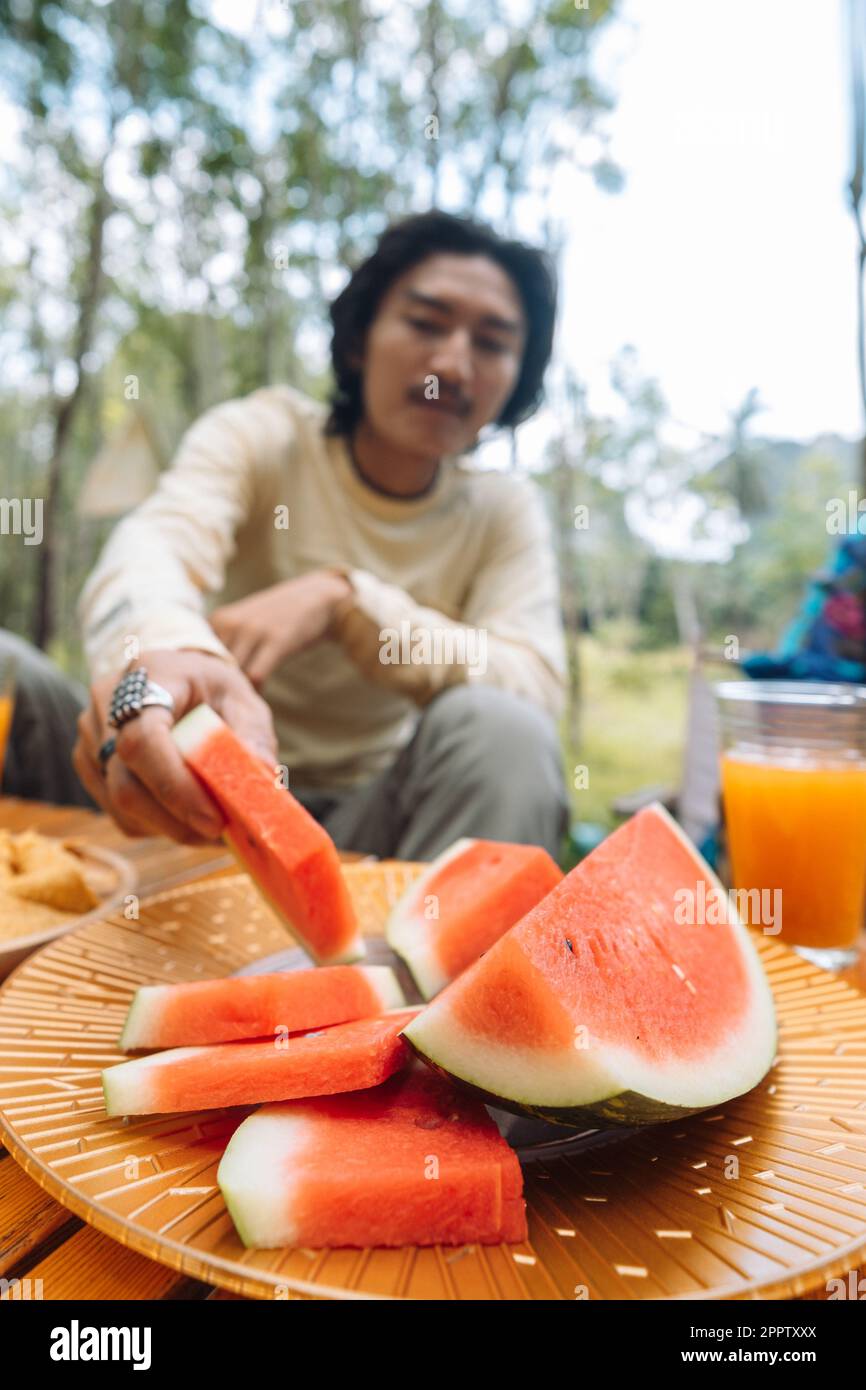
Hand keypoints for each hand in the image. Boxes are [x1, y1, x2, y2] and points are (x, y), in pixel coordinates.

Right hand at [74, 649, 277, 843]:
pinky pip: (117, 812)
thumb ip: (252, 734)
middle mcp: (107, 703)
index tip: (213, 820)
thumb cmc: (212, 689)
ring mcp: (91, 735)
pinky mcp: (88, 763)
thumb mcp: (242, 699)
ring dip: (169, 828)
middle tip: (221, 836)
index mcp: (149, 676)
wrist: (176, 677)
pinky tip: (185, 818)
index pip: (144, 739)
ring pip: (119, 804)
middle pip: (125, 782)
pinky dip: (155, 825)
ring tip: (210, 829)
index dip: (175, 786)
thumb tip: (262, 776)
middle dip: (176, 820)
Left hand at [208, 569, 351, 688]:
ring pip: (233, 673)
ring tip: (242, 701)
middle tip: (226, 702)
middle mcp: (231, 623)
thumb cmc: (278, 616)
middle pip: (213, 667)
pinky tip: (259, 693)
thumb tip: (208, 676)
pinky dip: (256, 690)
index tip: (210, 691)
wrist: (316, 598)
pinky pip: (256, 676)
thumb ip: (225, 642)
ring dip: (237, 690)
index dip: (204, 675)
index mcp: (219, 619)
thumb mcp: (244, 621)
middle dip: (218, 686)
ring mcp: (253, 631)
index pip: (198, 656)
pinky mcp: (276, 641)